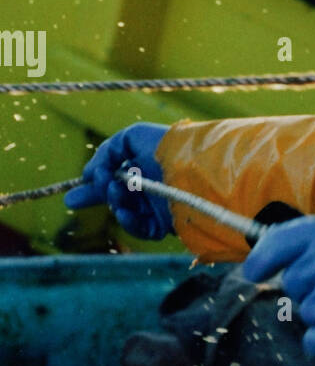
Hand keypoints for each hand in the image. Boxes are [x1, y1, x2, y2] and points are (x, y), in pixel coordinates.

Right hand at [64, 122, 173, 240]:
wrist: (192, 168)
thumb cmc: (165, 147)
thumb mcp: (132, 137)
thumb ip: (107, 151)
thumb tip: (89, 173)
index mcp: (146, 165)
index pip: (116, 175)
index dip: (95, 181)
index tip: (78, 183)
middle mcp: (152, 185)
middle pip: (118, 195)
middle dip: (94, 196)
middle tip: (71, 201)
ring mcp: (159, 206)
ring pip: (126, 211)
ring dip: (115, 203)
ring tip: (115, 193)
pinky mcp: (166, 224)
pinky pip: (142, 228)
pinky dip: (130, 222)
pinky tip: (123, 212)